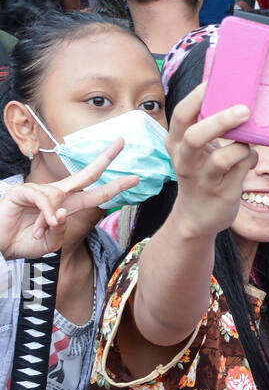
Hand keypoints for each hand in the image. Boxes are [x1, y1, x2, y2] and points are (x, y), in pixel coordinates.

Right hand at [0, 141, 138, 258]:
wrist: (2, 247)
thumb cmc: (26, 243)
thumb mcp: (51, 242)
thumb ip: (60, 230)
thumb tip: (61, 213)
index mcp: (67, 206)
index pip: (95, 193)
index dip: (114, 186)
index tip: (135, 178)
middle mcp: (57, 195)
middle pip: (86, 174)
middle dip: (105, 158)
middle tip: (122, 142)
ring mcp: (40, 191)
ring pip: (58, 198)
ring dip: (50, 221)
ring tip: (36, 233)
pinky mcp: (23, 192)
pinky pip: (42, 199)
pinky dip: (44, 214)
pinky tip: (39, 226)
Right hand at [167, 83, 256, 238]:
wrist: (197, 217)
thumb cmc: (201, 172)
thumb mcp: (195, 149)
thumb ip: (206, 125)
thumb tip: (233, 93)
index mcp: (176, 144)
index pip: (182, 114)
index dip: (198, 96)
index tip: (215, 82)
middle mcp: (185, 162)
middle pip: (195, 136)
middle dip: (221, 120)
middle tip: (244, 110)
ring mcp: (203, 180)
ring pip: (222, 158)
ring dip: (242, 146)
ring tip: (248, 143)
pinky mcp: (222, 194)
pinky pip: (242, 170)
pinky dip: (250, 159)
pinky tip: (250, 159)